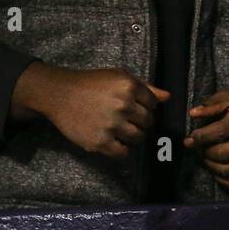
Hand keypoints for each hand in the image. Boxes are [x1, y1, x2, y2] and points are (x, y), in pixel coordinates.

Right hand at [11, 63, 169, 158]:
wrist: (61, 95)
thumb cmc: (92, 84)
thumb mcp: (119, 77)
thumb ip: (145, 87)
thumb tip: (167, 97)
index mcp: (130, 87)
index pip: (153, 105)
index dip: (147, 107)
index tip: (137, 108)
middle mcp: (123, 106)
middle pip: (148, 122)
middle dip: (141, 123)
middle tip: (129, 121)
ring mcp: (112, 125)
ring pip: (138, 139)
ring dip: (134, 137)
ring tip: (122, 131)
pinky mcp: (100, 142)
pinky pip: (123, 153)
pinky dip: (122, 150)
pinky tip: (115, 141)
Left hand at [185, 91, 228, 188]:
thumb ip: (212, 105)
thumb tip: (193, 114)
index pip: (220, 132)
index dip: (201, 137)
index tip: (189, 139)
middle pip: (221, 153)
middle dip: (204, 152)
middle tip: (197, 148)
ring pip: (226, 170)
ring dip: (209, 165)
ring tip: (205, 157)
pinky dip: (219, 177)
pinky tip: (216, 166)